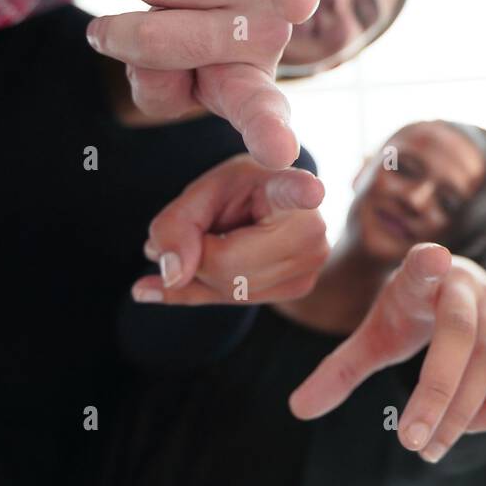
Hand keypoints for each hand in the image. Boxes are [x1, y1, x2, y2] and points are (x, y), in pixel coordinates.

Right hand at [87, 0, 299, 168]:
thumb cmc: (192, 37)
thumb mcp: (169, 82)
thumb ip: (152, 85)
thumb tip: (140, 45)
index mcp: (250, 84)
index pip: (259, 113)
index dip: (267, 131)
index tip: (280, 152)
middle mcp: (268, 33)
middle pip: (153, 40)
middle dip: (126, 32)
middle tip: (160, 23)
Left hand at [131, 154, 326, 305]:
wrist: (271, 209)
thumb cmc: (239, 193)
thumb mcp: (201, 193)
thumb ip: (175, 225)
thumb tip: (173, 276)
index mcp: (285, 185)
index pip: (297, 190)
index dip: (304, 190)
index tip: (312, 189)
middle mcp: (311, 226)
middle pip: (228, 265)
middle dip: (196, 256)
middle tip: (199, 231)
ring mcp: (311, 263)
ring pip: (230, 290)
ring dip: (201, 275)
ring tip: (211, 243)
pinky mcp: (300, 288)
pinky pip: (236, 300)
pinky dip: (209, 289)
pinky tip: (203, 270)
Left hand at [288, 244, 485, 463]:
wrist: (456, 286)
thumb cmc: (412, 311)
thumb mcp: (376, 332)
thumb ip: (342, 368)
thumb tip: (297, 409)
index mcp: (423, 275)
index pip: (426, 266)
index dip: (428, 263)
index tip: (431, 256)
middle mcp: (468, 286)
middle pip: (460, 336)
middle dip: (437, 392)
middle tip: (411, 443)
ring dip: (461, 412)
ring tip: (428, 449)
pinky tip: (462, 431)